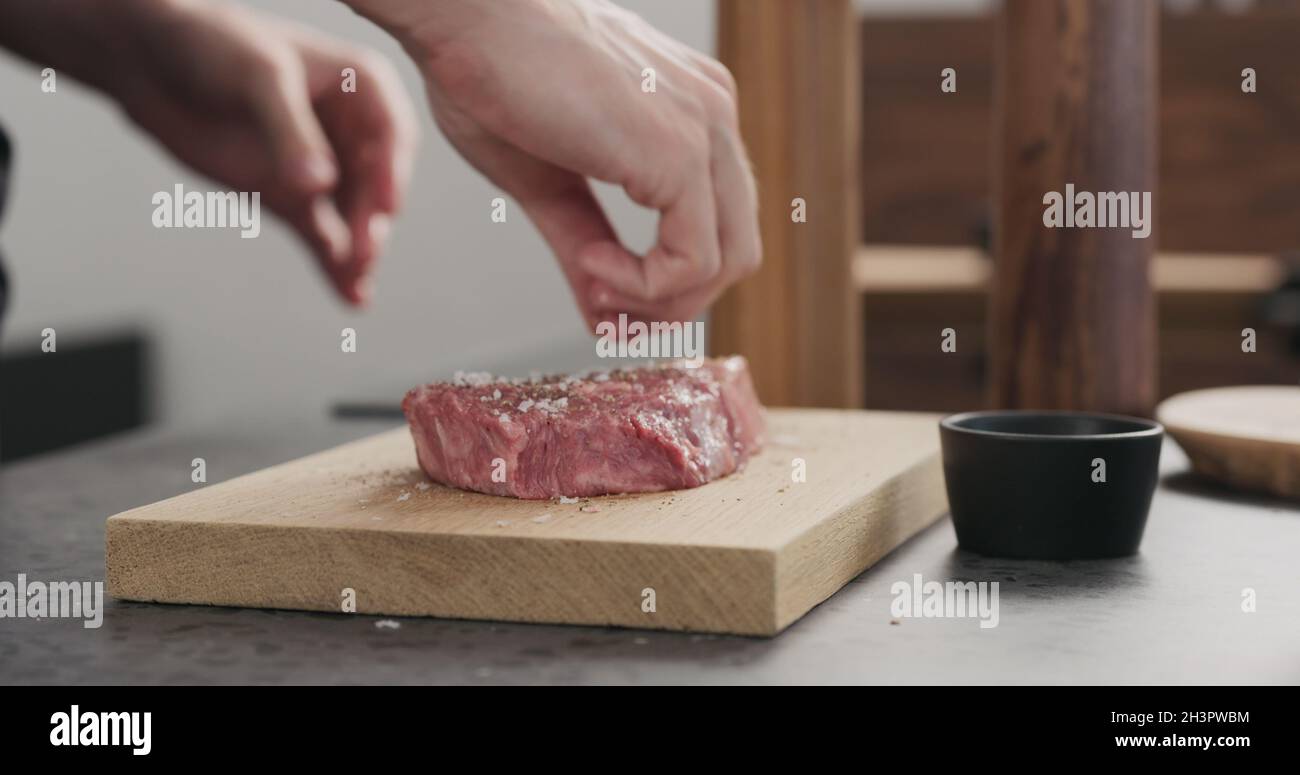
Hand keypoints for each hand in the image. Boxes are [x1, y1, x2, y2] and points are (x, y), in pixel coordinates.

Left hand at [111, 0, 418, 304]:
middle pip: (377, 184)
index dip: (393, 171)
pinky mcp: (295, 200)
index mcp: (359, 87)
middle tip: (362, 252)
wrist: (150, 61)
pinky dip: (334, 267)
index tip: (386, 207)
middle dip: (371, 219)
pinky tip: (350, 295)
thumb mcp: (258, 76)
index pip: (391, 134)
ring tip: (355, 278)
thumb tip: (319, 186)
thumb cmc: (212, 43)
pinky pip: (324, 239)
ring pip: (355, 218)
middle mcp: (351, 130)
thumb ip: (290, 131)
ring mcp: (324, 168)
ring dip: (359, 250)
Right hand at [354, 0, 760, 328]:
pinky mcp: (681, 151)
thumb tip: (606, 323)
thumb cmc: (489, 76)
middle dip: (672, 302)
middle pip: (735, 250)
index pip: (717, 225)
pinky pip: (694, 261)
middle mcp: (712, 115)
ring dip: (658, 300)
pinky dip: (645, 285)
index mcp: (689, 113)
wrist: (464, 16)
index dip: (667, 281)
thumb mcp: (548, 183)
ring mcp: (705, 130)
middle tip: (606, 309)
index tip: (601, 292)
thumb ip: (586, 248)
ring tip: (592, 281)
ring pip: (728, 263)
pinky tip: (592, 264)